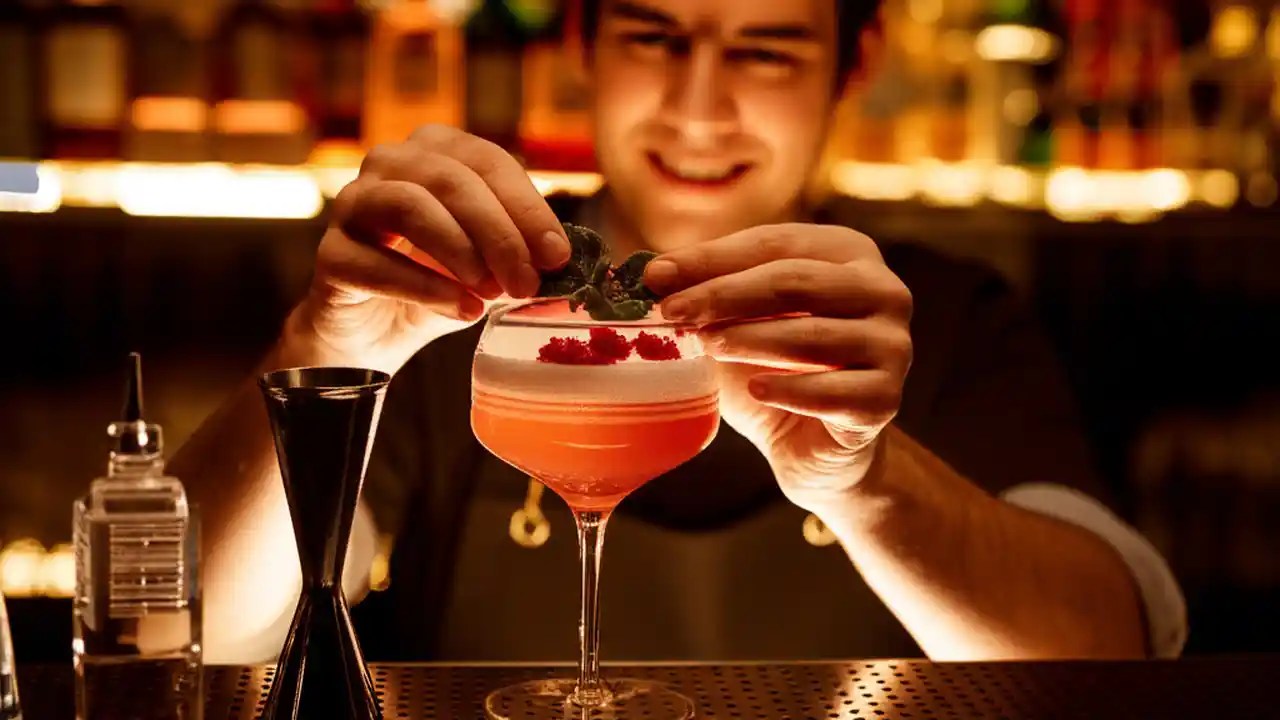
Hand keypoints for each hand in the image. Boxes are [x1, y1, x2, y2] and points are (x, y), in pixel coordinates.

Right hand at [283, 125, 569, 372]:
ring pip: (410, 206)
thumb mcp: (488, 262)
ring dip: (461, 251)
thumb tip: (561, 257)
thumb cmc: (437, 284)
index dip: (527, 207)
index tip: (558, 256)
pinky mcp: (330, 255)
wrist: (374, 336)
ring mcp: (352, 205)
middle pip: (450, 179)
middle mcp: (388, 164)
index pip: (487, 161)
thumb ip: (520, 250)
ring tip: (493, 294)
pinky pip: (377, 262)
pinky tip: (464, 312)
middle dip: (499, 234)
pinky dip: (428, 288)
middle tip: (528, 283)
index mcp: (433, 151)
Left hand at [643, 224, 912, 513]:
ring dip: (750, 339)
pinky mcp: (885, 400)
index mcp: (849, 254)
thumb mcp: (737, 323)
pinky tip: (755, 389)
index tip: (655, 275)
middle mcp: (883, 291)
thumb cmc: (772, 370)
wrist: (812, 447)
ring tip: (705, 345)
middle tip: (672, 311)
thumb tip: (651, 271)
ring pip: (813, 335)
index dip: (712, 259)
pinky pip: (832, 392)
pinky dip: (789, 390)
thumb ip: (707, 292)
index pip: (774, 244)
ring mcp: (892, 346)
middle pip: (795, 282)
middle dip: (725, 294)